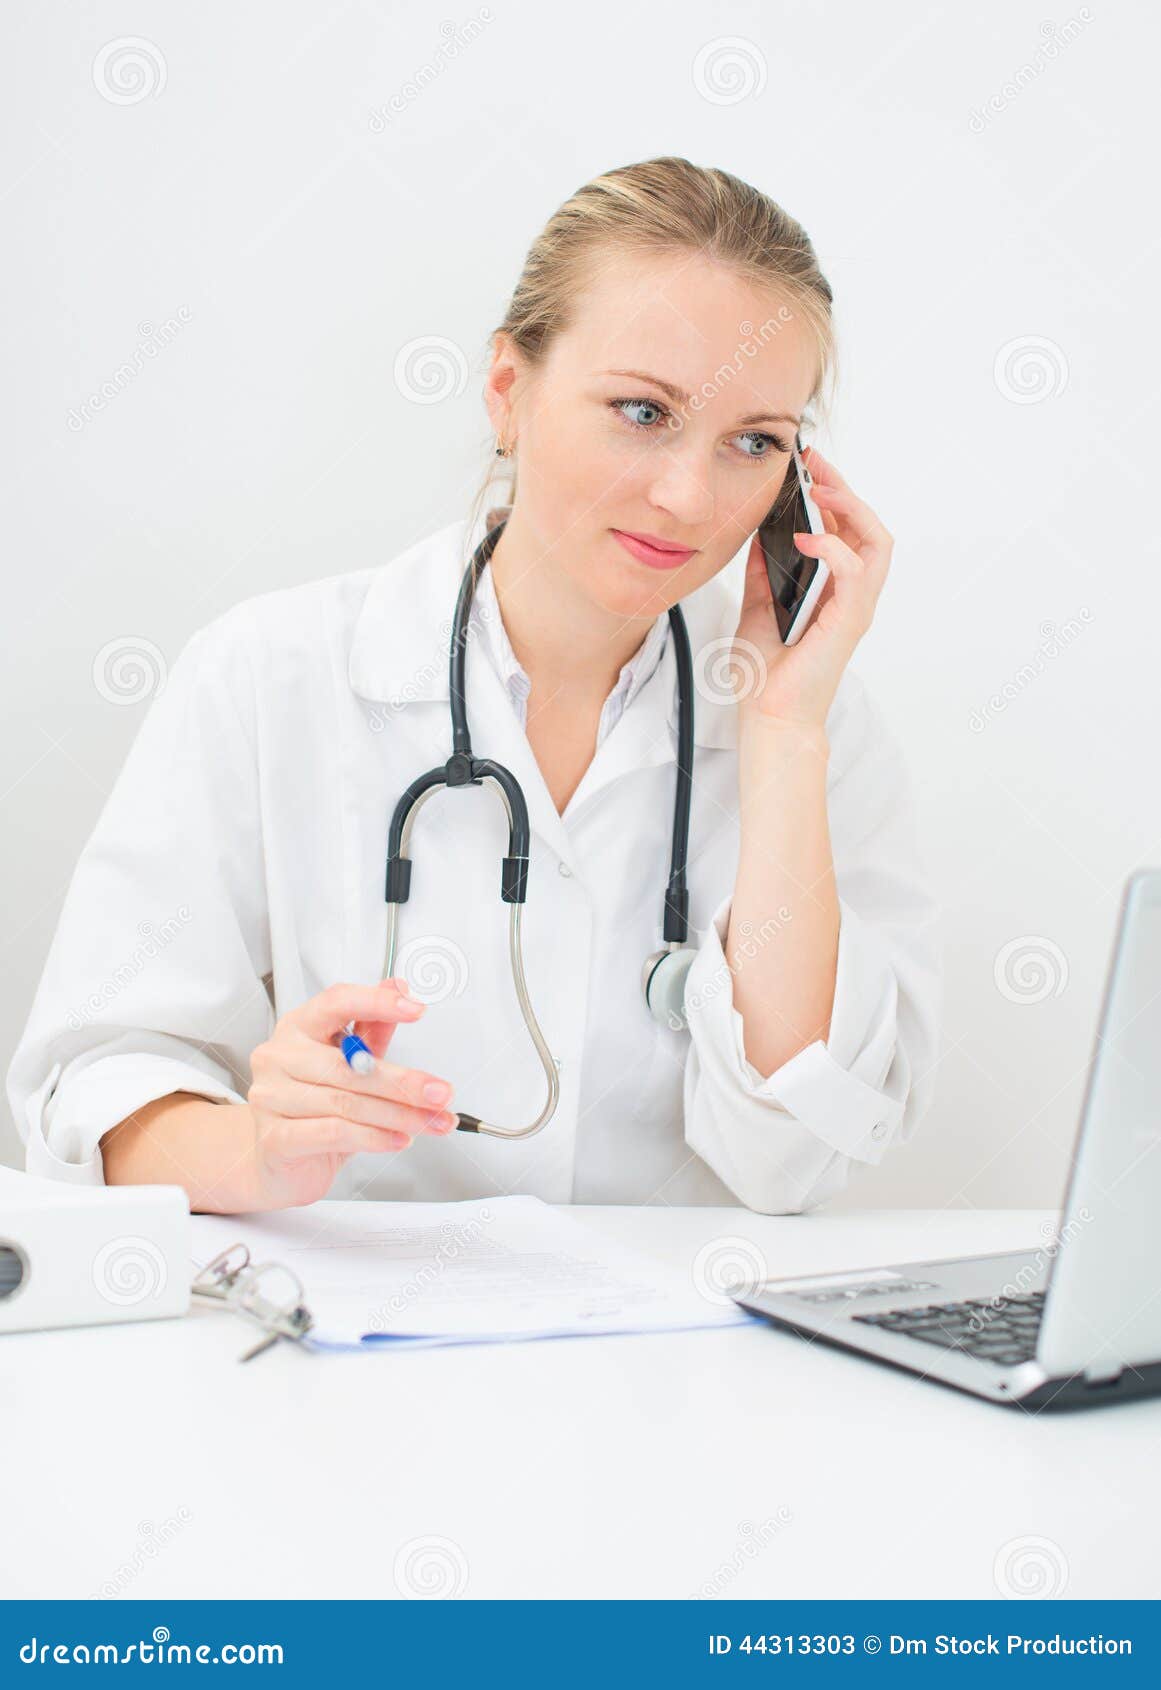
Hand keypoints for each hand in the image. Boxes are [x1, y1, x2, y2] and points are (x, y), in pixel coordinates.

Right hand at [245, 978, 458, 1208]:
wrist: (278, 1164)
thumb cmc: (313, 1108)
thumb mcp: (346, 1064)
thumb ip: (372, 1029)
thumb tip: (399, 989)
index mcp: (297, 1028)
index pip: (337, 1002)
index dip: (377, 1003)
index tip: (416, 1009)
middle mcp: (279, 1057)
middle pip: (350, 1064)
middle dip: (405, 1082)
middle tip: (441, 1092)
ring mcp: (271, 1097)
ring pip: (348, 1102)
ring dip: (399, 1115)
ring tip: (431, 1121)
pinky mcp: (275, 1139)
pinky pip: (334, 1133)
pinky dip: (374, 1138)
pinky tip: (399, 1139)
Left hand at [732, 445, 893, 732]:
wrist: (767, 717)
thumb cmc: (765, 673)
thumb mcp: (757, 606)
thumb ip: (764, 569)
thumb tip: (759, 530)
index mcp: (833, 591)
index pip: (847, 530)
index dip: (832, 495)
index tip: (806, 468)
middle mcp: (851, 596)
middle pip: (867, 526)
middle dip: (843, 487)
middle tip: (814, 462)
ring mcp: (854, 608)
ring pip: (876, 542)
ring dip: (851, 507)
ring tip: (820, 488)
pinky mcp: (849, 621)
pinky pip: (855, 571)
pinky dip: (834, 547)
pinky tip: (807, 536)